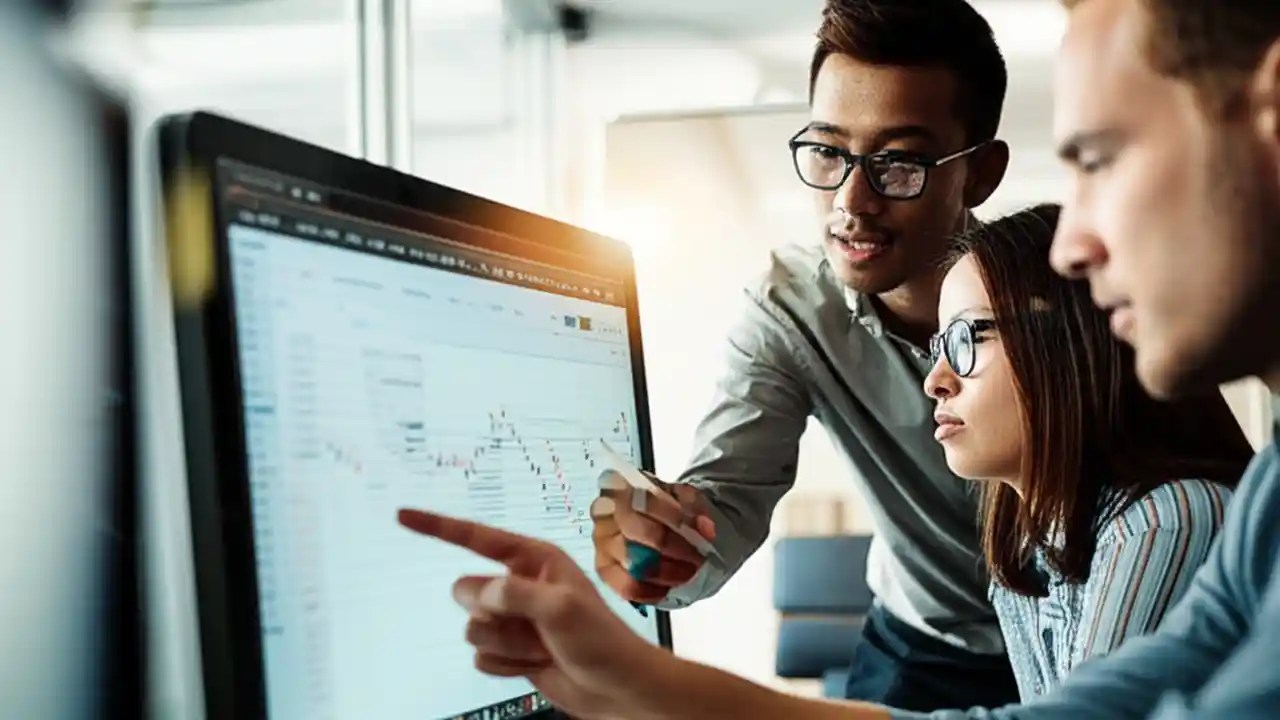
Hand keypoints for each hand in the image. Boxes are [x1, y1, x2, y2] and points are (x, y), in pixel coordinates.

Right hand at [397, 509, 671, 719]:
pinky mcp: (509, 649)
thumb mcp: (560, 607)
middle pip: (467, 593)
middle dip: (495, 616)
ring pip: (472, 630)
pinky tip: (536, 664)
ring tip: (541, 648)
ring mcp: (513, 620)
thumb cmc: (601, 640)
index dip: (436, 526)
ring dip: (506, 645)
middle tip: (534, 627)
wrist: (616, 688)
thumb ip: (514, 593)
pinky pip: (481, 658)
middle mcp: (519, 585)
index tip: (403, 515)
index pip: (474, 537)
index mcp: (533, 559)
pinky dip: (506, 666)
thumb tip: (476, 590)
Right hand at [590, 475, 716, 602]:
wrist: (653, 524)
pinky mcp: (605, 570)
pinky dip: (653, 590)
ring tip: (689, 571)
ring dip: (668, 571)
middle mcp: (604, 514)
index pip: (645, 500)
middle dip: (675, 546)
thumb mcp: (682, 496)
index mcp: (621, 487)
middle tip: (698, 556)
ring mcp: (602, 544)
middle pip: (639, 531)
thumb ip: (694, 505)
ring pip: (634, 562)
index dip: (677, 517)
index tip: (705, 530)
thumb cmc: (665, 508)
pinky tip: (670, 586)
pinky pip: (628, 587)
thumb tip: (706, 528)